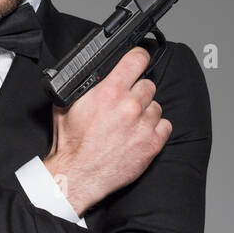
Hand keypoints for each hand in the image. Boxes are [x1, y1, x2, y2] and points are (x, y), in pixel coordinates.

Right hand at [42, 46, 171, 216]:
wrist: (78, 175)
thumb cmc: (72, 143)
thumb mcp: (68, 104)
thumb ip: (85, 85)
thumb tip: (92, 72)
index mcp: (109, 91)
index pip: (137, 59)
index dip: (139, 57)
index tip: (139, 60)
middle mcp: (130, 105)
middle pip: (148, 84)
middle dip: (137, 92)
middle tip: (125, 103)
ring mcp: (144, 125)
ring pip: (156, 106)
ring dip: (145, 112)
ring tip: (129, 123)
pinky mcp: (152, 144)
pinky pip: (165, 125)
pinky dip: (154, 129)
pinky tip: (139, 134)